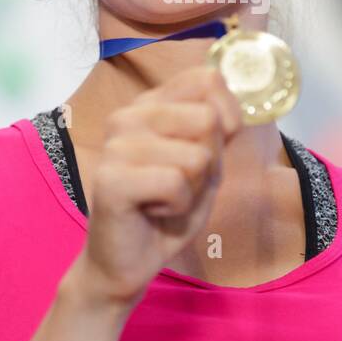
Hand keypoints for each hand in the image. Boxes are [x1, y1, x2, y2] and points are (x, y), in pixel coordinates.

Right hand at [78, 67, 241, 308]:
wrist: (128, 261)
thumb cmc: (168, 209)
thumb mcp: (206, 164)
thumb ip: (217, 130)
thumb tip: (230, 107)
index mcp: (150, 104)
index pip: (207, 79)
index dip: (228, 115)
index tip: (213, 147)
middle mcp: (128, 114)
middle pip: (208, 119)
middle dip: (209, 162)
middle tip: (180, 183)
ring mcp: (116, 143)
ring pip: (198, 156)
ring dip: (193, 189)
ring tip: (164, 199)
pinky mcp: (111, 178)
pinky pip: (177, 184)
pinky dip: (178, 207)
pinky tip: (153, 211)